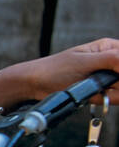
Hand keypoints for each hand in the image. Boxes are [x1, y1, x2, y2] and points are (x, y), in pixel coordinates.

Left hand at [0, 39, 118, 104]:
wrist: (35, 85)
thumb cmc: (55, 69)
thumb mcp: (85, 62)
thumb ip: (111, 60)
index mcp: (110, 48)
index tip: (114, 77)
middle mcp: (111, 62)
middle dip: (115, 84)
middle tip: (101, 85)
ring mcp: (106, 77)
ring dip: (111, 92)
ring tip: (91, 89)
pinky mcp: (100, 91)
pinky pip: (114, 97)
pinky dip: (104, 99)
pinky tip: (91, 96)